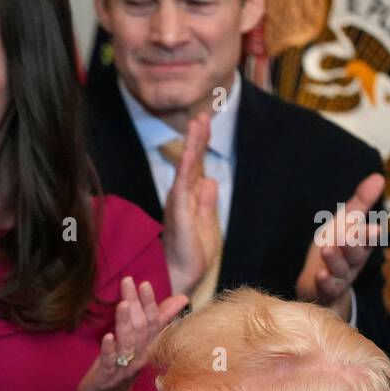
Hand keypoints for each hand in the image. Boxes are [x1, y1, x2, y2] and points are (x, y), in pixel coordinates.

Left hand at [78, 277, 184, 390]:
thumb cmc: (123, 368)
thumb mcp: (141, 342)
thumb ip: (159, 319)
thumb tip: (182, 297)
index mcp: (147, 347)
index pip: (152, 322)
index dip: (149, 303)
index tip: (145, 283)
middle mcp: (139, 357)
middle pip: (140, 329)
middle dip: (136, 305)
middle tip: (130, 282)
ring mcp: (123, 368)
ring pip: (127, 344)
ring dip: (125, 323)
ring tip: (124, 304)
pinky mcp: (107, 377)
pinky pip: (109, 362)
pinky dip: (108, 350)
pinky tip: (107, 337)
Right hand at [160, 112, 218, 296]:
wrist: (183, 277)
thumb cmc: (193, 256)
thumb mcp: (208, 225)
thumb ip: (208, 203)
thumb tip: (211, 180)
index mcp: (190, 199)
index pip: (196, 167)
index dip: (201, 146)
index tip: (205, 124)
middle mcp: (181, 197)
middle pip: (191, 161)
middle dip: (198, 137)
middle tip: (203, 113)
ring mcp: (179, 202)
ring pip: (187, 167)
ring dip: (193, 144)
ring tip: (198, 121)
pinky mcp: (179, 210)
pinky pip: (183, 183)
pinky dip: (186, 165)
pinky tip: (190, 149)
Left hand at [296, 172, 384, 319]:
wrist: (318, 283)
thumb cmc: (334, 249)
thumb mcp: (346, 223)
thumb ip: (360, 203)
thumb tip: (378, 176)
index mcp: (359, 245)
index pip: (367, 239)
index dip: (369, 235)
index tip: (374, 229)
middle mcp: (352, 262)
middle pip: (355, 255)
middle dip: (353, 245)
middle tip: (349, 236)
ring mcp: (339, 278)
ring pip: (340, 270)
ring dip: (335, 260)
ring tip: (328, 249)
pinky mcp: (325, 291)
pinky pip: (327, 288)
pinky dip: (325, 282)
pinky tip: (320, 275)